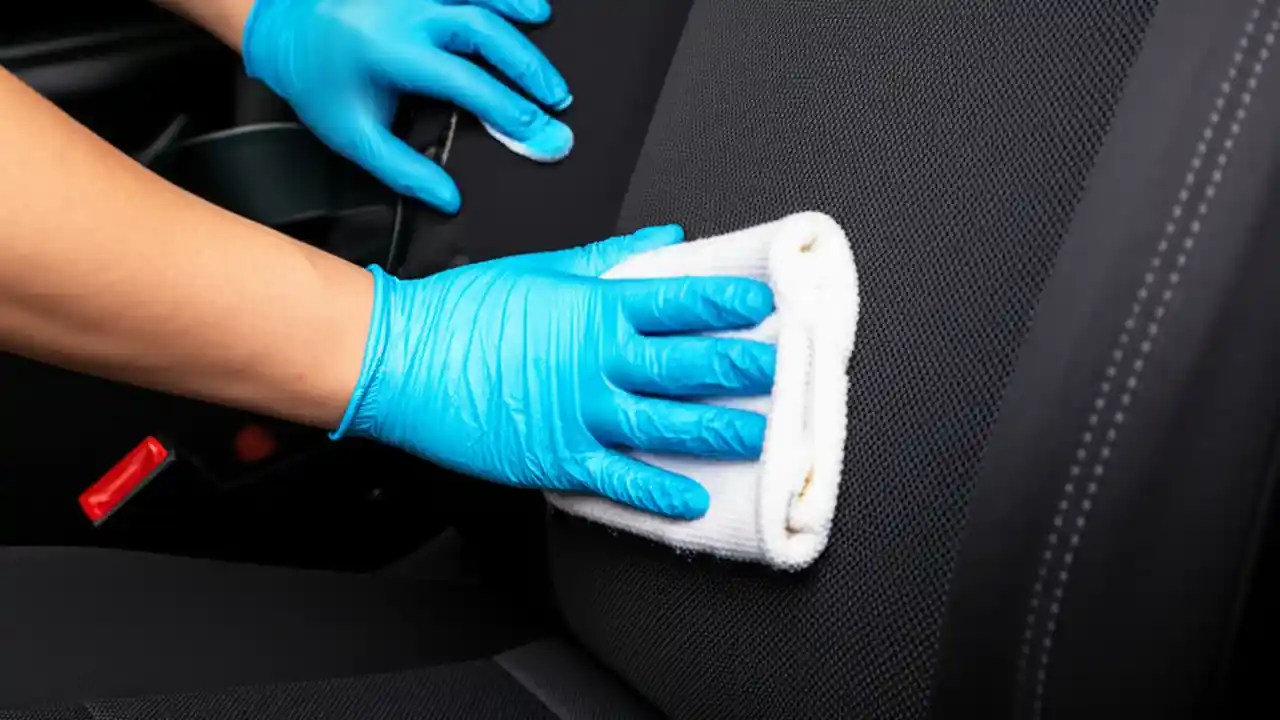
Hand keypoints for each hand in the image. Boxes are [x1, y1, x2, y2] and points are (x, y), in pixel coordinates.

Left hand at [241, 0, 572, 213]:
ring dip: (516, 5)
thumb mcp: (352, 135)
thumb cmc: (317, 79)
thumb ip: (402, 170)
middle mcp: (406, 12)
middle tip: (556, 96)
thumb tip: (447, 199)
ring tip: (545, 25)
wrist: (280, 24)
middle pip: (485, 30)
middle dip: (528, 64)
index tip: (539, 132)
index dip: (510, 110)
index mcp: (394, 53)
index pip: (469, 83)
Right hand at [333, 226, 776, 518]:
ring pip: (663, 423)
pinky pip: (617, 478)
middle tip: (780, 370)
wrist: (400, 359)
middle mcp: (595, 360)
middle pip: (682, 363)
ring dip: (715, 431)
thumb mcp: (541, 270)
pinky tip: (691, 500)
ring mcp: (577, 412)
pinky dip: (656, 492)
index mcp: (593, 308)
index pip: (676, 300)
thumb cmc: (464, 312)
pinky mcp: (555, 456)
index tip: (764, 305)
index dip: (724, 302)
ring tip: (758, 436)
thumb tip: (664, 238)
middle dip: (738, 368)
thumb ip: (609, 258)